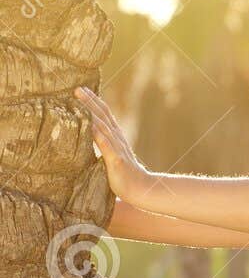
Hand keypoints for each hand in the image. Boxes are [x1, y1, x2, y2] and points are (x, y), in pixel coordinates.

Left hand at [74, 86, 149, 202]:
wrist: (141, 188)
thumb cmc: (124, 174)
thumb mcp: (112, 154)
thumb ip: (103, 143)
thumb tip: (90, 134)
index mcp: (115, 136)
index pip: (104, 114)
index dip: (93, 101)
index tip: (82, 89)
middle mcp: (117, 139)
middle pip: (103, 116)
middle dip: (90, 102)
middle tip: (77, 89)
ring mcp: (118, 149)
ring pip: (104, 128)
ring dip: (93, 115)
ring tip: (82, 104)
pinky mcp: (117, 162)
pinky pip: (109, 149)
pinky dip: (102, 138)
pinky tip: (94, 129)